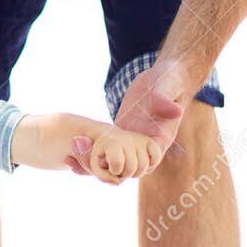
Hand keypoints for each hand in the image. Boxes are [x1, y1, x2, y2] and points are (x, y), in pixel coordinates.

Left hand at [64, 60, 187, 174]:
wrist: (161, 77)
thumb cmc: (169, 81)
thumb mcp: (168, 88)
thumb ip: (167, 101)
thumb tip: (176, 111)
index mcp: (159, 140)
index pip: (146, 164)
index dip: (127, 167)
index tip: (107, 162)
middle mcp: (144, 146)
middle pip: (125, 168)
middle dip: (103, 168)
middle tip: (80, 159)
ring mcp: (130, 142)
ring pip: (112, 163)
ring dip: (92, 164)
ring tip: (71, 156)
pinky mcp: (118, 135)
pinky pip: (104, 150)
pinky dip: (90, 152)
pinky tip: (72, 147)